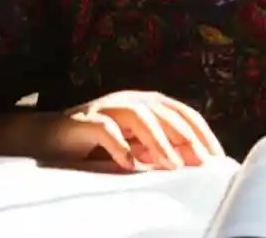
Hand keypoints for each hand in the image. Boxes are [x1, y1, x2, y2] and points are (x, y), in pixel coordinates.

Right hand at [49, 90, 225, 171]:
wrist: (47, 139)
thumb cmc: (97, 146)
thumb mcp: (136, 148)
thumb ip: (161, 150)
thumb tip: (195, 162)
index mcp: (146, 103)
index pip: (182, 112)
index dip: (202, 133)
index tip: (217, 158)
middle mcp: (129, 100)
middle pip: (165, 111)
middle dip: (186, 137)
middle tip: (201, 162)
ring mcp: (106, 107)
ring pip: (138, 115)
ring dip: (158, 140)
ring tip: (171, 165)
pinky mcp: (83, 121)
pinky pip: (105, 129)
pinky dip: (120, 145)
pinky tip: (130, 165)